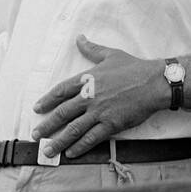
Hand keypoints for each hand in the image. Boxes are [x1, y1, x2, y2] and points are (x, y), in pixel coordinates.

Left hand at [32, 35, 166, 156]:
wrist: (155, 82)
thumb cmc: (134, 67)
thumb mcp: (111, 54)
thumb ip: (92, 49)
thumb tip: (79, 38)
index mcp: (87, 79)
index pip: (60, 91)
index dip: (47, 100)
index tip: (37, 108)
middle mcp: (89, 97)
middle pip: (62, 113)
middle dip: (46, 125)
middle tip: (36, 134)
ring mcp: (99, 112)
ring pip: (73, 129)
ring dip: (58, 141)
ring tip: (47, 150)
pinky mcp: (111, 124)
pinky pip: (91, 138)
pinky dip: (79, 147)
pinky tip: (71, 153)